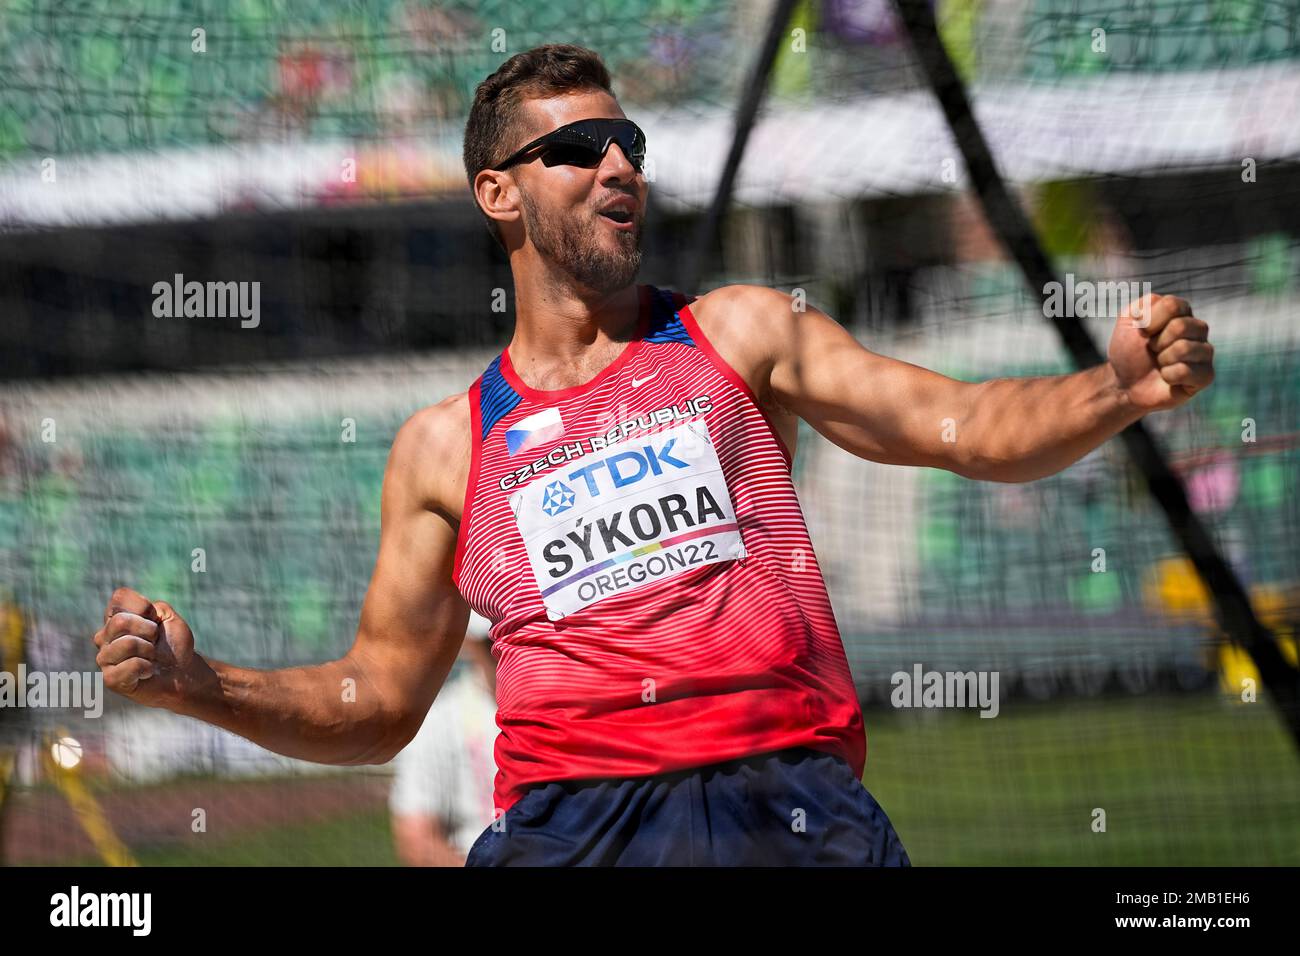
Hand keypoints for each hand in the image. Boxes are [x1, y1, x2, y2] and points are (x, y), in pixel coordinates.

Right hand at [94, 587, 203, 707]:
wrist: (182, 672)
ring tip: (151, 657)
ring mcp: (104, 658)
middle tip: (154, 641)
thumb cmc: (173, 643)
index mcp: (115, 616)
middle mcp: (104, 636)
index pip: (119, 597)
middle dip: (149, 630)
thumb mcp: (169, 617)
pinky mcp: (110, 679)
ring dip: (149, 651)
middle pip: (120, 621)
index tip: (155, 620)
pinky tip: (147, 672)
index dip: (144, 607)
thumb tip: (138, 615)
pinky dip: (148, 668)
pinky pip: (132, 666)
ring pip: (128, 644)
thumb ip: (153, 607)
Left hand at [1107, 293, 1214, 412]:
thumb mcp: (1127, 321)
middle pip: (1180, 326)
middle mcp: (1198, 329)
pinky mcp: (1206, 375)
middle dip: (1156, 342)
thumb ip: (1144, 305)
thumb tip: (1161, 303)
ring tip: (1159, 364)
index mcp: (1182, 312)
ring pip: (1184, 348)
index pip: (1172, 305)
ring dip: (1162, 359)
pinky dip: (1168, 376)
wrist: (1125, 382)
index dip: (1149, 321)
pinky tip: (1167, 378)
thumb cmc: (1129, 350)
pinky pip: (1186, 371)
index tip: (1141, 332)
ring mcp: (1204, 352)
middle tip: (1152, 350)